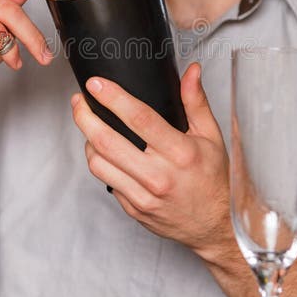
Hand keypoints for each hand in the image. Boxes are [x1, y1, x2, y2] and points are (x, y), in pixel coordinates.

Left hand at [71, 62, 233, 259]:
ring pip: (98, 163)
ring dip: (87, 140)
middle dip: (85, 116)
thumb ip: (196, 102)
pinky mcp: (133, 209)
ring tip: (89, 125)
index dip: (113, 98)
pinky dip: (100, 162)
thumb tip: (192, 71)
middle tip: (79, 101)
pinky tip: (103, 151)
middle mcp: (159, 176)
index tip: (96, 84)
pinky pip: (107, 181)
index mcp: (180, 153)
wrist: (216, 225)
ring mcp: (143, 196)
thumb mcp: (212, 137)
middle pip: (107, 141)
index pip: (139, 118)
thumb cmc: (214, 179)